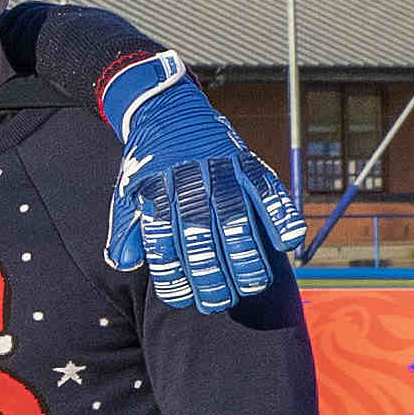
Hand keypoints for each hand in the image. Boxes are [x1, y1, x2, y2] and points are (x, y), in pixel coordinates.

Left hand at [97, 50, 298, 306]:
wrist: (167, 111)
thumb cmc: (149, 163)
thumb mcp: (127, 191)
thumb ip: (127, 228)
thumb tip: (123, 265)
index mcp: (155, 192)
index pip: (162, 241)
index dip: (172, 274)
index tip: (182, 301)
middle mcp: (188, 183)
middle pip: (201, 237)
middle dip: (211, 275)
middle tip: (219, 303)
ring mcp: (220, 171)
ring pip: (236, 219)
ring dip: (247, 256)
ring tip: (253, 285)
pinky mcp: (246, 162)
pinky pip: (268, 190)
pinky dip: (282, 215)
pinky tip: (290, 243)